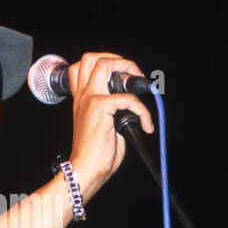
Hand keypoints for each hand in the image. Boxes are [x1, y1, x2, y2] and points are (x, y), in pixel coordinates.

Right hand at [65, 51, 154, 201]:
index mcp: (82, 100)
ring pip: (105, 64)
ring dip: (128, 70)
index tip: (121, 78)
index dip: (104, 64)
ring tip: (138, 86)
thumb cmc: (95, 154)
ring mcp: (90, 99)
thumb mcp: (104, 125)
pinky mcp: (100, 108)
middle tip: (132, 76)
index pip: (83, 67)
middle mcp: (83, 96)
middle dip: (117, 60)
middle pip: (92, 58)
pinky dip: (143, 110)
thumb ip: (113, 110)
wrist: (86, 170)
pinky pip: (128, 98)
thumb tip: (132, 106)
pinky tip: (146, 124)